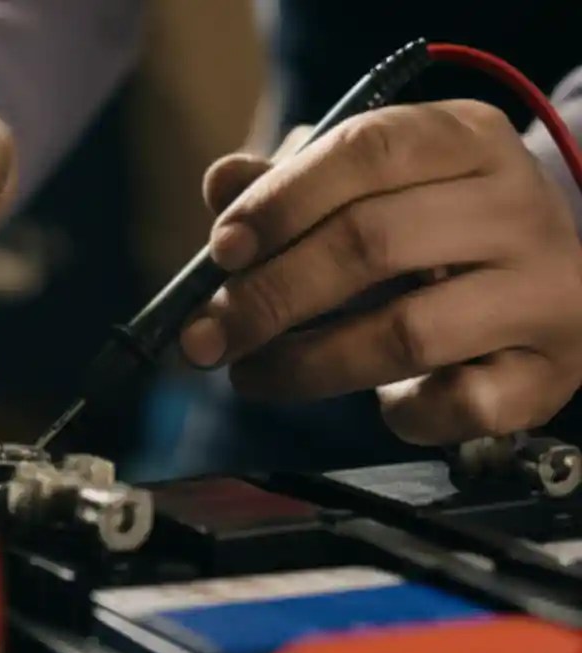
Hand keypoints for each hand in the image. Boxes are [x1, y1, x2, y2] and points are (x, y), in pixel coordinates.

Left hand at [182, 100, 581, 444]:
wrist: (553, 286)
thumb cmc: (433, 232)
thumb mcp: (372, 189)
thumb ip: (293, 184)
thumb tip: (223, 182)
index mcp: (468, 139)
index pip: (367, 150)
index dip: (281, 202)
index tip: (221, 252)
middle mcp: (517, 206)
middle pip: (372, 243)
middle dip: (270, 297)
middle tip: (206, 337)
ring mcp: (543, 292)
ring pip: (406, 333)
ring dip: (306, 364)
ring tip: (251, 375)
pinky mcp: (549, 373)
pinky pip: (456, 403)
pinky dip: (400, 411)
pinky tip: (378, 402)